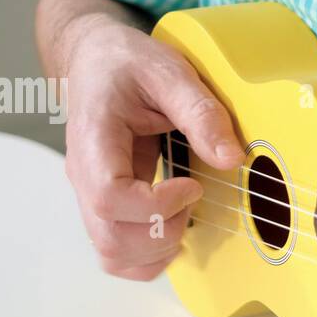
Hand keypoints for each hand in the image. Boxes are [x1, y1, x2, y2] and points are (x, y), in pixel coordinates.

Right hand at [62, 14, 244, 279]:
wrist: (98, 61)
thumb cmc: (127, 65)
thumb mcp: (170, 72)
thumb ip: (201, 113)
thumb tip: (231, 157)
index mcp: (95, 140)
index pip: (111, 198)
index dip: (158, 204)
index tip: (192, 184)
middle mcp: (85, 176)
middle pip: (112, 239)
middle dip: (164, 231)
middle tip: (193, 196)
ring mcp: (91, 196)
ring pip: (113, 254)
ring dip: (158, 249)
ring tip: (183, 212)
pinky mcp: (106, 207)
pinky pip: (118, 253)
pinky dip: (148, 255)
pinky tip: (173, 227)